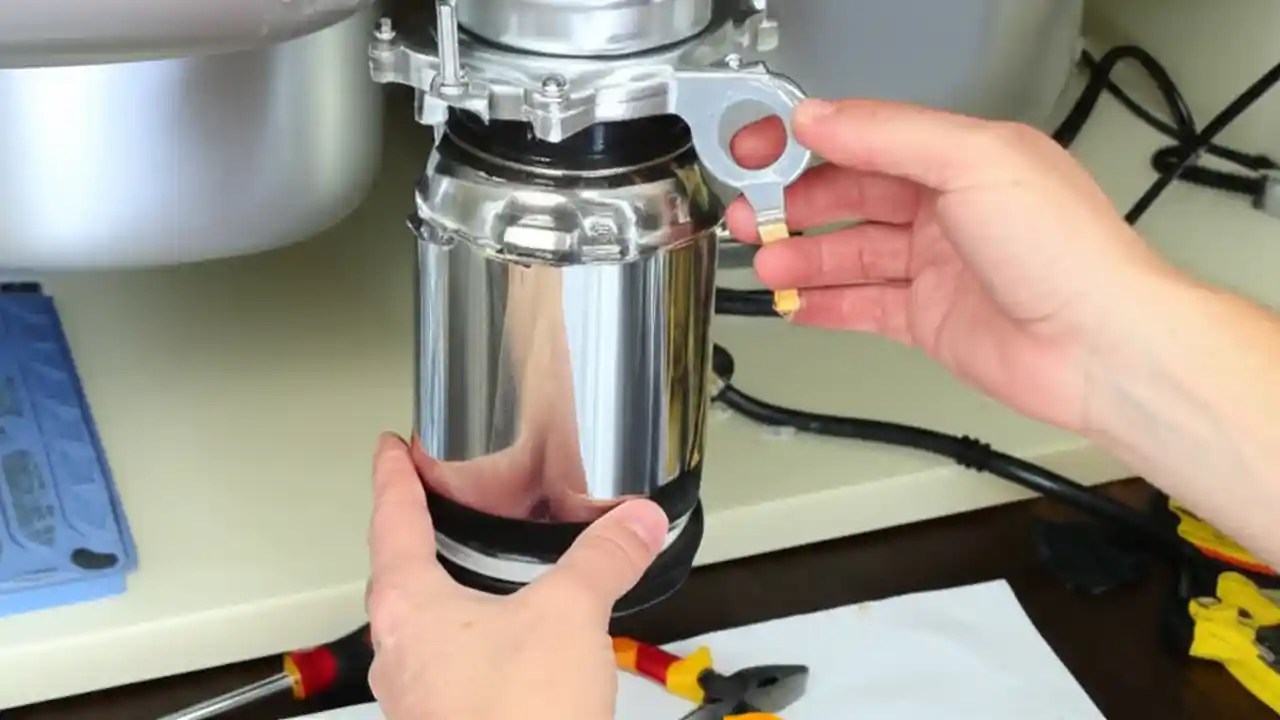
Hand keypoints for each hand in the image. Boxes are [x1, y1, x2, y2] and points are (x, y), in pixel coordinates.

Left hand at [365, 434, 667, 719]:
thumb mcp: (568, 618)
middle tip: (430, 510)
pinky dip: (476, 644)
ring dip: (446, 598)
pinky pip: (452, 671)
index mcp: (411, 607)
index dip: (393, 478)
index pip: (392, 521)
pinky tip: (511, 651)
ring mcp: (420, 697)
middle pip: (397, 577)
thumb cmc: (511, 718)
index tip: (389, 451)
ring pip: (422, 630)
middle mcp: (401, 652)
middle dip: (415, 539)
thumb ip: (602, 561)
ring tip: (479, 579)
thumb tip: (633, 523)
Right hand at [727, 99, 1182, 431]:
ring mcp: (937, 266)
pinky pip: (863, 306)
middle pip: (849, 196)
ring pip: (850, 253)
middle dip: (793, 206)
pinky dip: (825, 304)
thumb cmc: (1068, 254)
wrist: (1102, 349)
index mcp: (962, 156)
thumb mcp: (975, 162)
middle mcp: (948, 207)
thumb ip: (890, 134)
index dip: (807, 142)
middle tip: (751, 217)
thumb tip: (819, 117)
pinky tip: (794, 304)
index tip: (760, 151)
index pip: (866, 136)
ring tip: (764, 264)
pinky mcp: (930, 319)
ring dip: (801, 257)